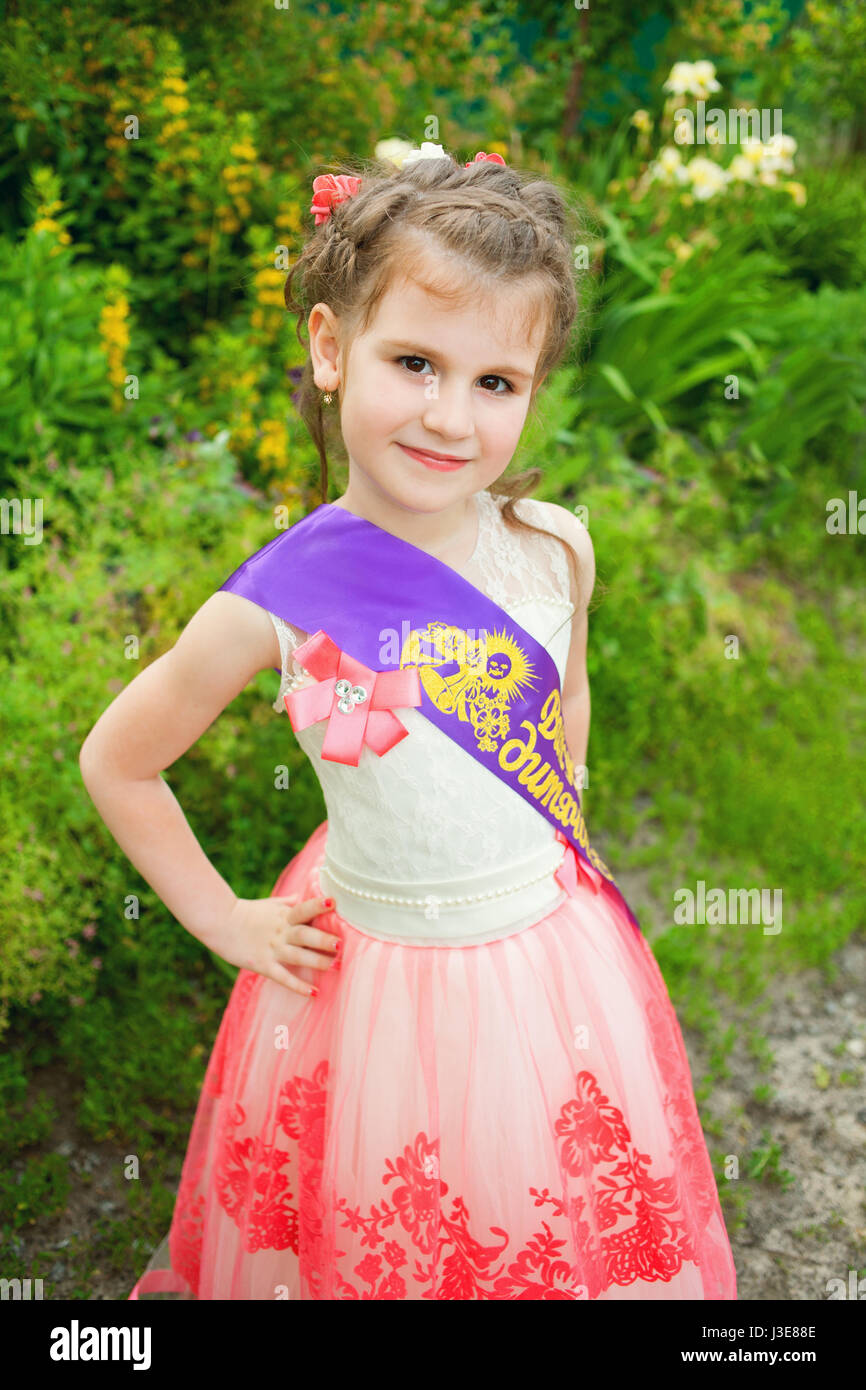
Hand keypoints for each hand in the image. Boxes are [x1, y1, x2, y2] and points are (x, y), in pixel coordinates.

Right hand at [218, 892, 340, 996]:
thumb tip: (304, 895)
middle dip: (323, 939)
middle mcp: (280, 932)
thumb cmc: (246, 912)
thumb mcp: (269, 904)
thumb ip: (288, 903)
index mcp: (283, 916)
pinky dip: (298, 986)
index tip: (334, 903)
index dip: (317, 905)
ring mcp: (272, 949)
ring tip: (335, 965)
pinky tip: (314, 993)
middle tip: (341, 943)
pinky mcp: (263, 965)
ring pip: (298, 956)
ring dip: (317, 961)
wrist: (219, 923)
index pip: (303, 909)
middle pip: (305, 935)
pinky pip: (283, 977)